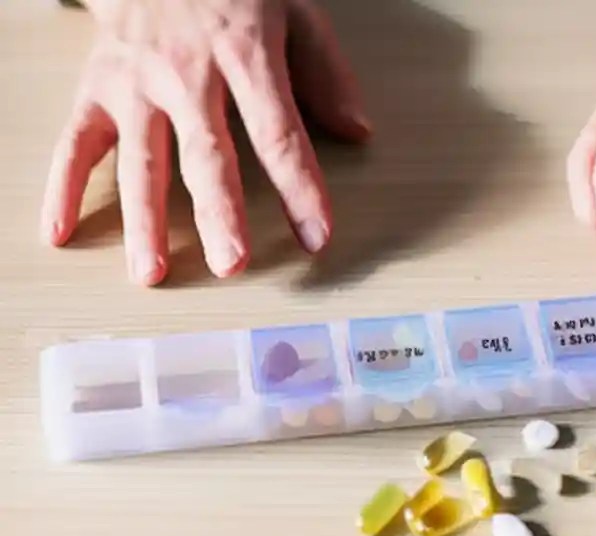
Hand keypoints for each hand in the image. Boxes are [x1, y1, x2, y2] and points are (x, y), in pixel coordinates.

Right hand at [41, 0, 368, 284]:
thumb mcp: (295, 13)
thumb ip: (326, 74)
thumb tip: (357, 132)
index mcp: (245, 56)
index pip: (278, 134)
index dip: (300, 188)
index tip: (317, 235)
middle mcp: (186, 74)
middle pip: (205, 154)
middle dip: (219, 213)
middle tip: (232, 264)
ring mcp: (136, 84)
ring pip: (140, 160)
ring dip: (144, 220)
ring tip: (152, 273)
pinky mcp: (97, 87)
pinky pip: (75, 141)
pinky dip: (63, 187)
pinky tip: (61, 232)